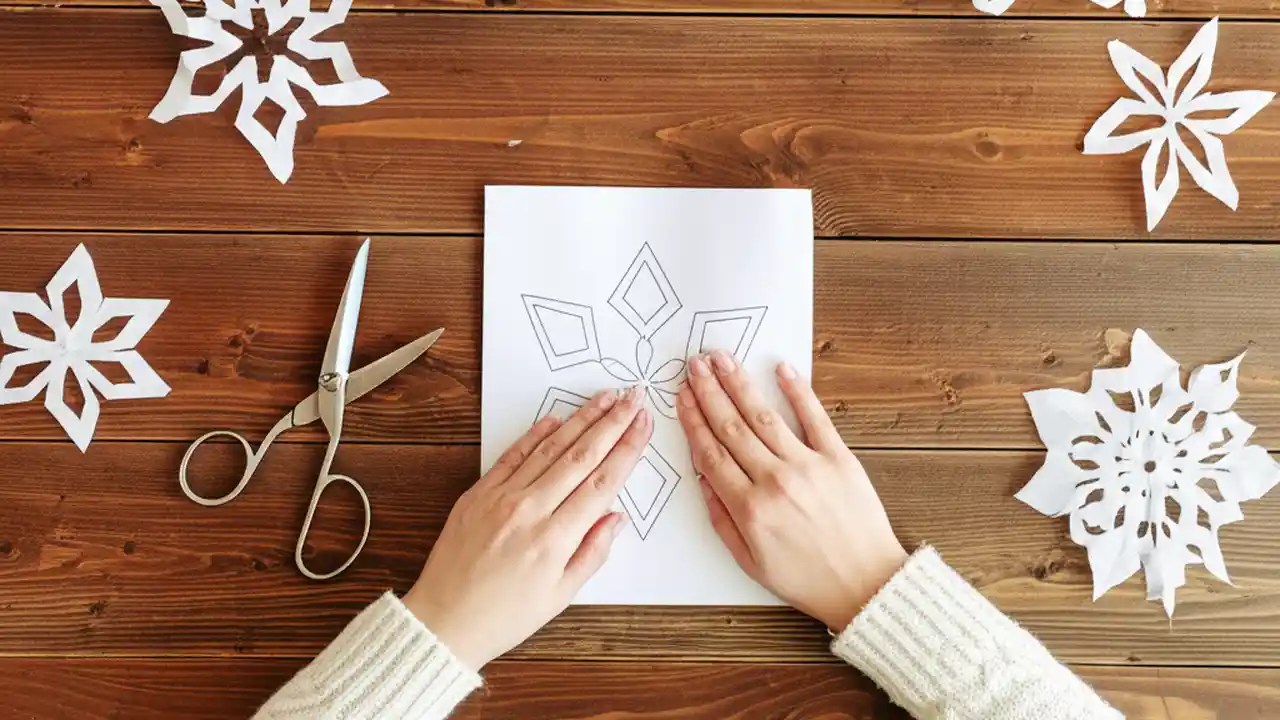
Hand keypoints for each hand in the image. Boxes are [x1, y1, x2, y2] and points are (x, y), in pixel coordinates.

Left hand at [404, 387, 651, 669]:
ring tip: (604, 398)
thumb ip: (592, 552)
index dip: (627, 449)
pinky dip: (536, 435)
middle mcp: (529, 511)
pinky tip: (556, 418)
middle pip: (580, 456)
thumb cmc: (504, 616)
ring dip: (580, 419)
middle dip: (611, 423)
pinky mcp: (477, 494)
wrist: (444, 620)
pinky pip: (512, 456)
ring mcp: (501, 498)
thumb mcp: (561, 595)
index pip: (602, 482)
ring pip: (549, 448)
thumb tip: (615, 516)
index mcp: (555, 539)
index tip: (644, 425)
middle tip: (633, 398)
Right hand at [677, 351, 906, 631]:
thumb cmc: (809, 579)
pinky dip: (797, 391)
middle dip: (709, 393)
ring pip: (764, 416)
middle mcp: (774, 482)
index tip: (682, 398)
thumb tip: (703, 478)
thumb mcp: (750, 562)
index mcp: (749, 509)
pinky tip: (780, 370)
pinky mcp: (839, 459)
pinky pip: (814, 418)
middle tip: (694, 366)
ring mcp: (808, 466)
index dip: (692, 421)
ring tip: (722, 359)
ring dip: (739, 384)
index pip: (710, 454)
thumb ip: (721, 519)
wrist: (865, 585)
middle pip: (731, 427)